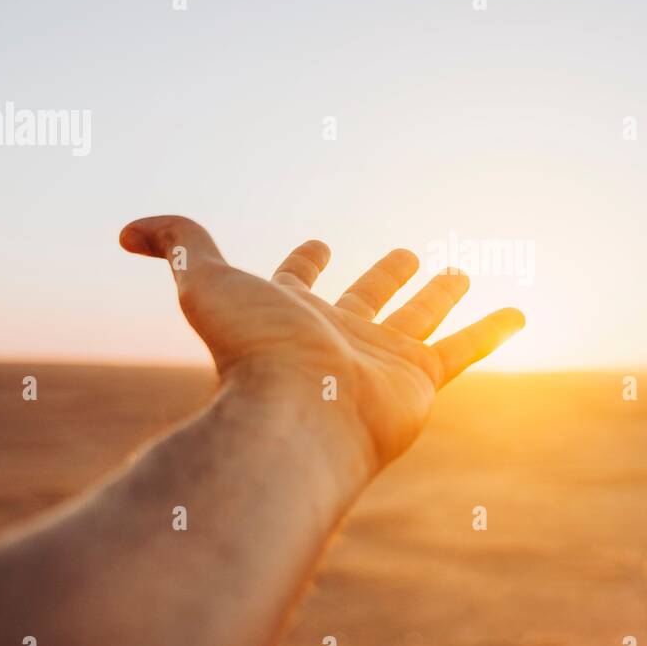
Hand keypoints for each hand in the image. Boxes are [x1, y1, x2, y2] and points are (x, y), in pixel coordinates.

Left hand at [119, 216, 523, 472]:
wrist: (297, 414)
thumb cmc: (251, 350)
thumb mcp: (206, 281)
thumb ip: (176, 244)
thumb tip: (128, 231)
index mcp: (290, 312)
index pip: (300, 280)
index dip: (307, 260)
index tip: (319, 243)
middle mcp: (337, 336)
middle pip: (368, 297)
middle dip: (386, 276)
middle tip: (407, 254)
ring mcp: (381, 359)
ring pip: (420, 319)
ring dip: (439, 294)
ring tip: (459, 271)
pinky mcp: (419, 381)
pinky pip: (464, 350)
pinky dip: (491, 330)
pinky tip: (518, 313)